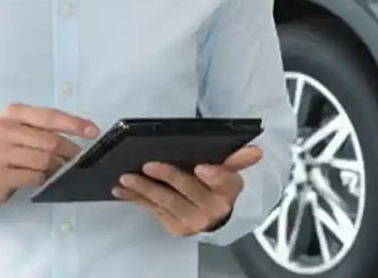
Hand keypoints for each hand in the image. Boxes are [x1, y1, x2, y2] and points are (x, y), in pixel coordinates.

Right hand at [0, 103, 98, 210]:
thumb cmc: (0, 148)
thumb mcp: (16, 129)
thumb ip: (41, 129)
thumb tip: (78, 138)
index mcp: (12, 113)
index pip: (49, 116)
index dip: (74, 123)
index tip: (93, 131)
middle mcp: (4, 130)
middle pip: (49, 141)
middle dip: (69, 150)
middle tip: (79, 157)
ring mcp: (0, 154)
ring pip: (44, 160)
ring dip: (57, 167)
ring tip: (59, 168)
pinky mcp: (0, 176)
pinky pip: (34, 177)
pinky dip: (44, 178)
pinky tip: (42, 177)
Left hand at [112, 144, 262, 235]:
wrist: (212, 215)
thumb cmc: (216, 186)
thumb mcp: (228, 171)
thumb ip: (237, 159)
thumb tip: (256, 150)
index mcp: (228, 190)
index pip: (224, 182)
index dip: (213, 176)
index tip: (201, 168)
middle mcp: (212, 209)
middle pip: (188, 190)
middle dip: (168, 176)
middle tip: (148, 164)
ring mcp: (191, 220)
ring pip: (165, 201)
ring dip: (144, 189)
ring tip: (126, 176)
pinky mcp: (174, 226)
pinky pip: (152, 210)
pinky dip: (135, 198)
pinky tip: (121, 189)